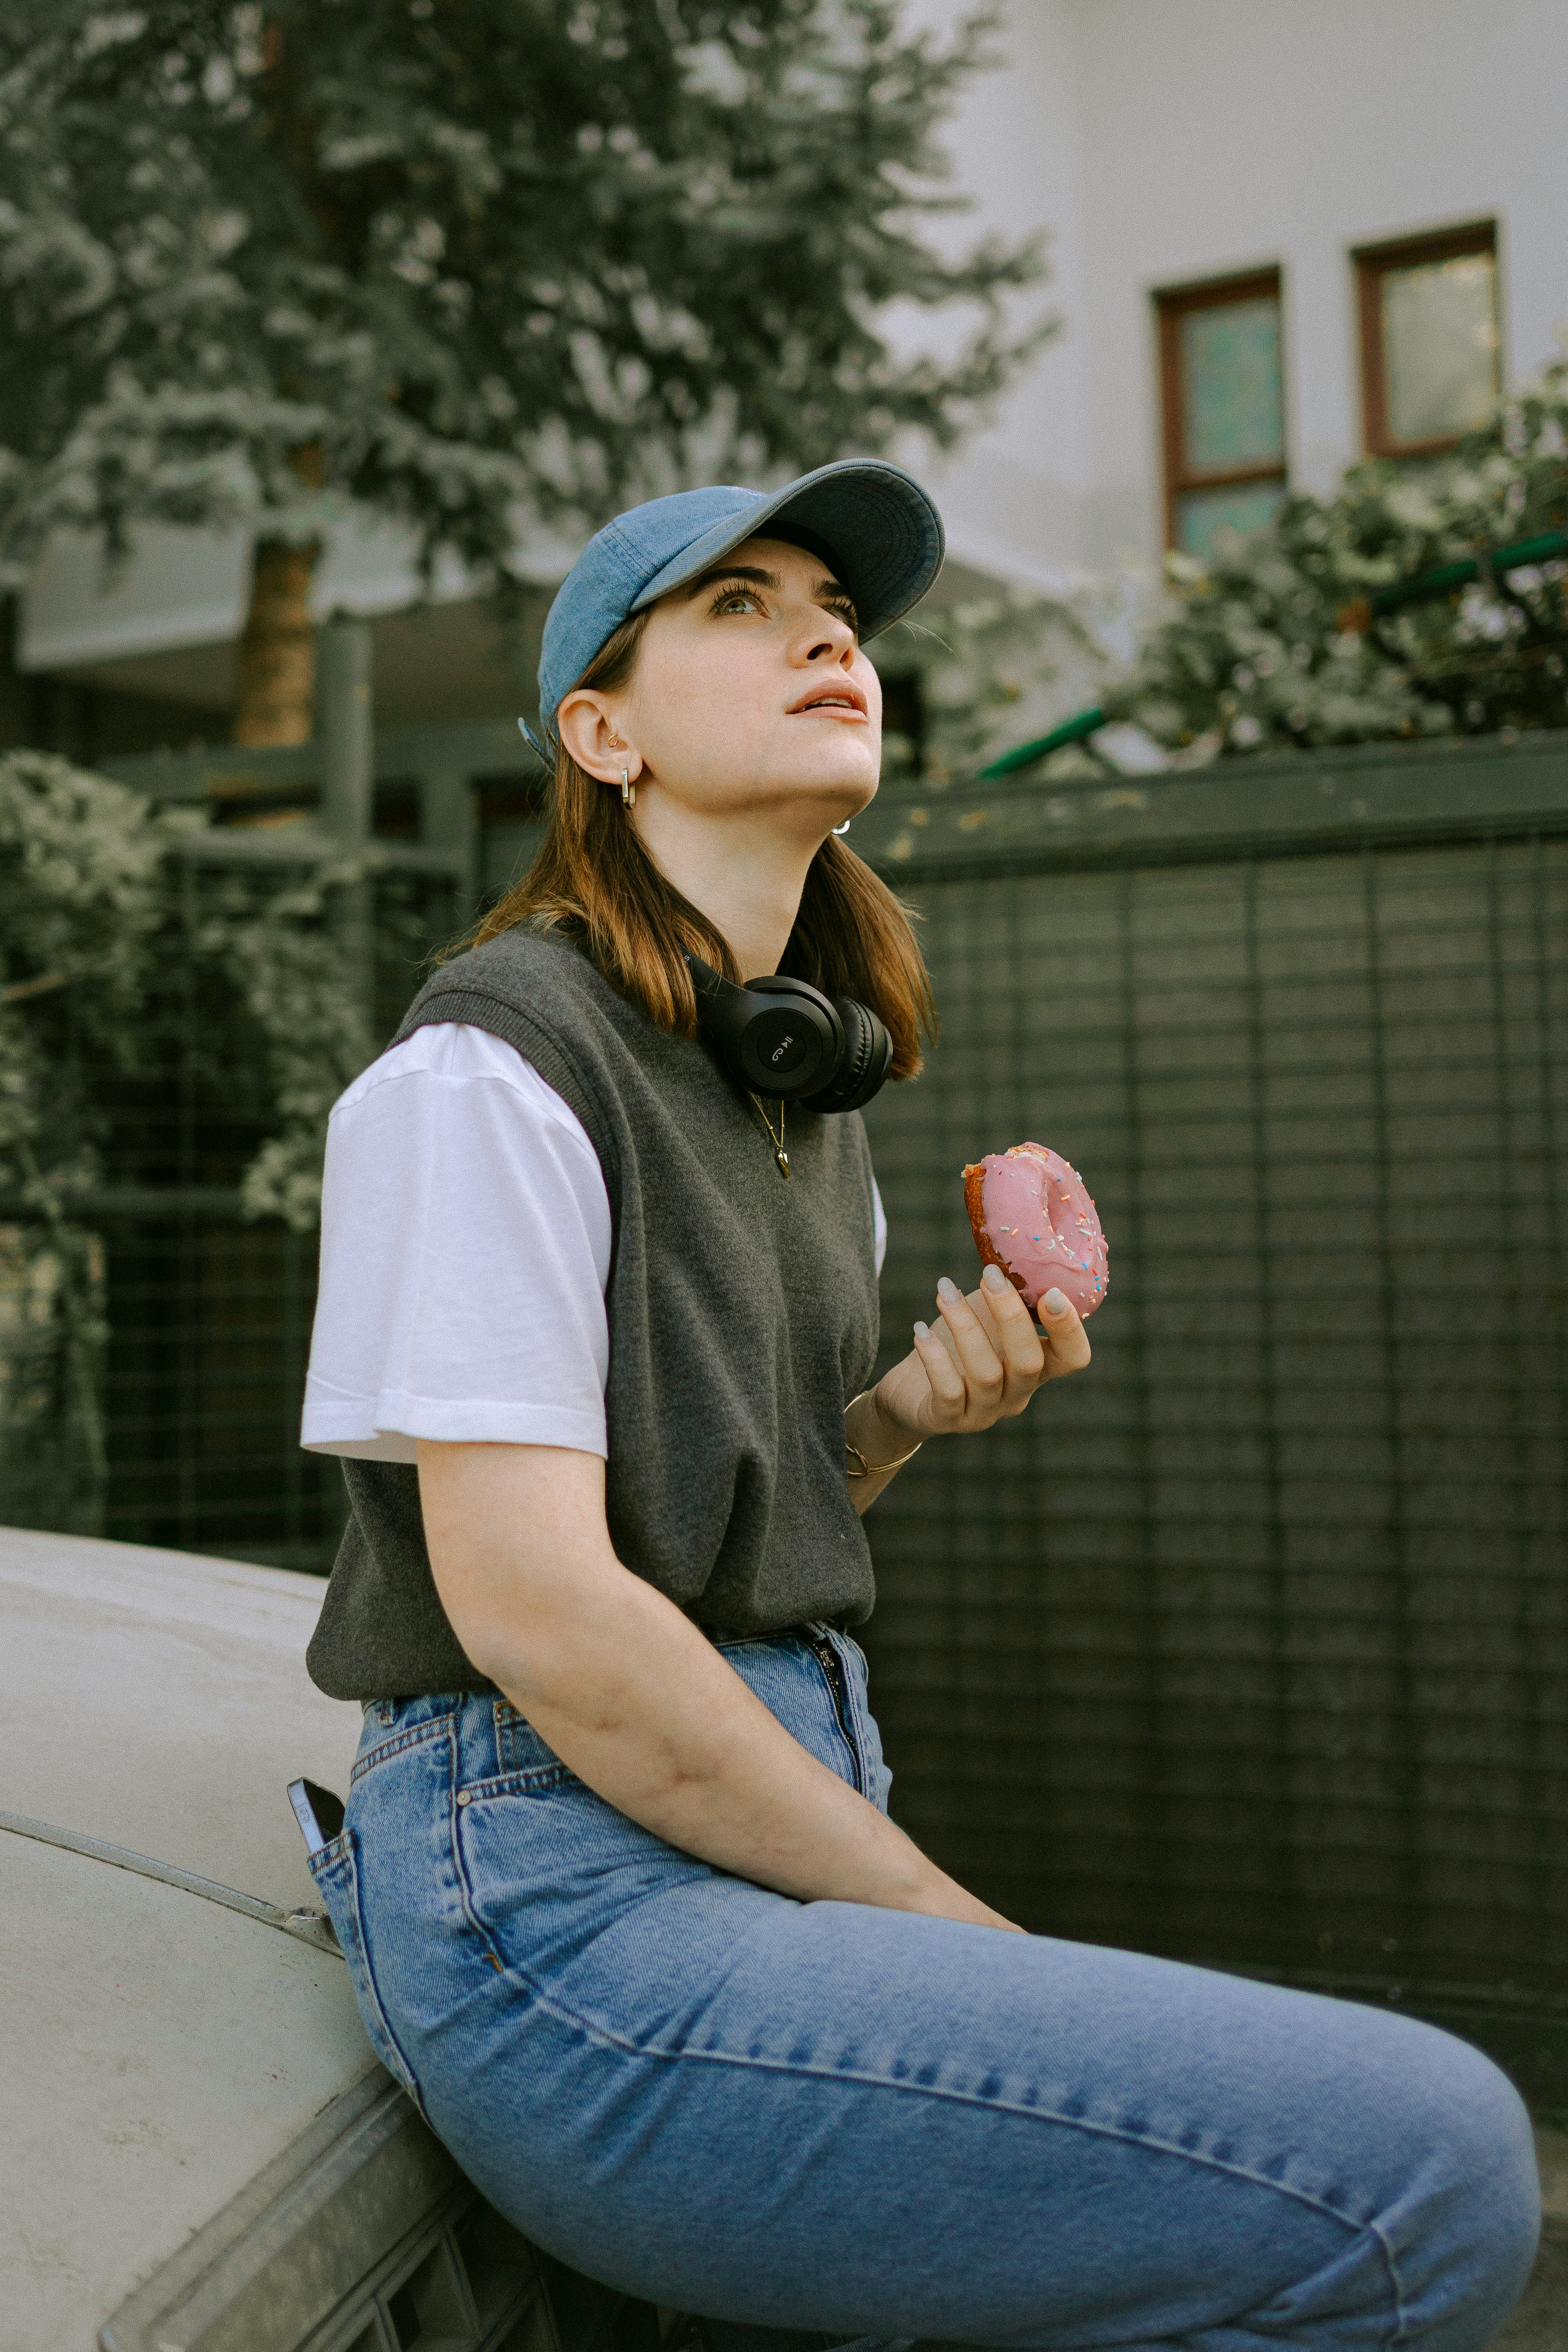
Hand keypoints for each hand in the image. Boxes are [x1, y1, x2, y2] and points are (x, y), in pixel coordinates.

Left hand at [870, 1265, 1090, 1445]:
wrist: (910, 1390)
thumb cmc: (957, 1345)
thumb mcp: (986, 1318)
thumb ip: (1008, 1297)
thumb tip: (1019, 1250)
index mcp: (1037, 1368)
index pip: (1073, 1358)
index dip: (1069, 1329)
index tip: (1051, 1291)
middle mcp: (1016, 1394)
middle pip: (1029, 1363)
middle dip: (1011, 1315)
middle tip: (989, 1275)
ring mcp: (984, 1412)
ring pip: (986, 1374)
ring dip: (964, 1325)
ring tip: (944, 1291)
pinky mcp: (947, 1419)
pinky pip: (948, 1391)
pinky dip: (935, 1357)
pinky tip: (920, 1329)